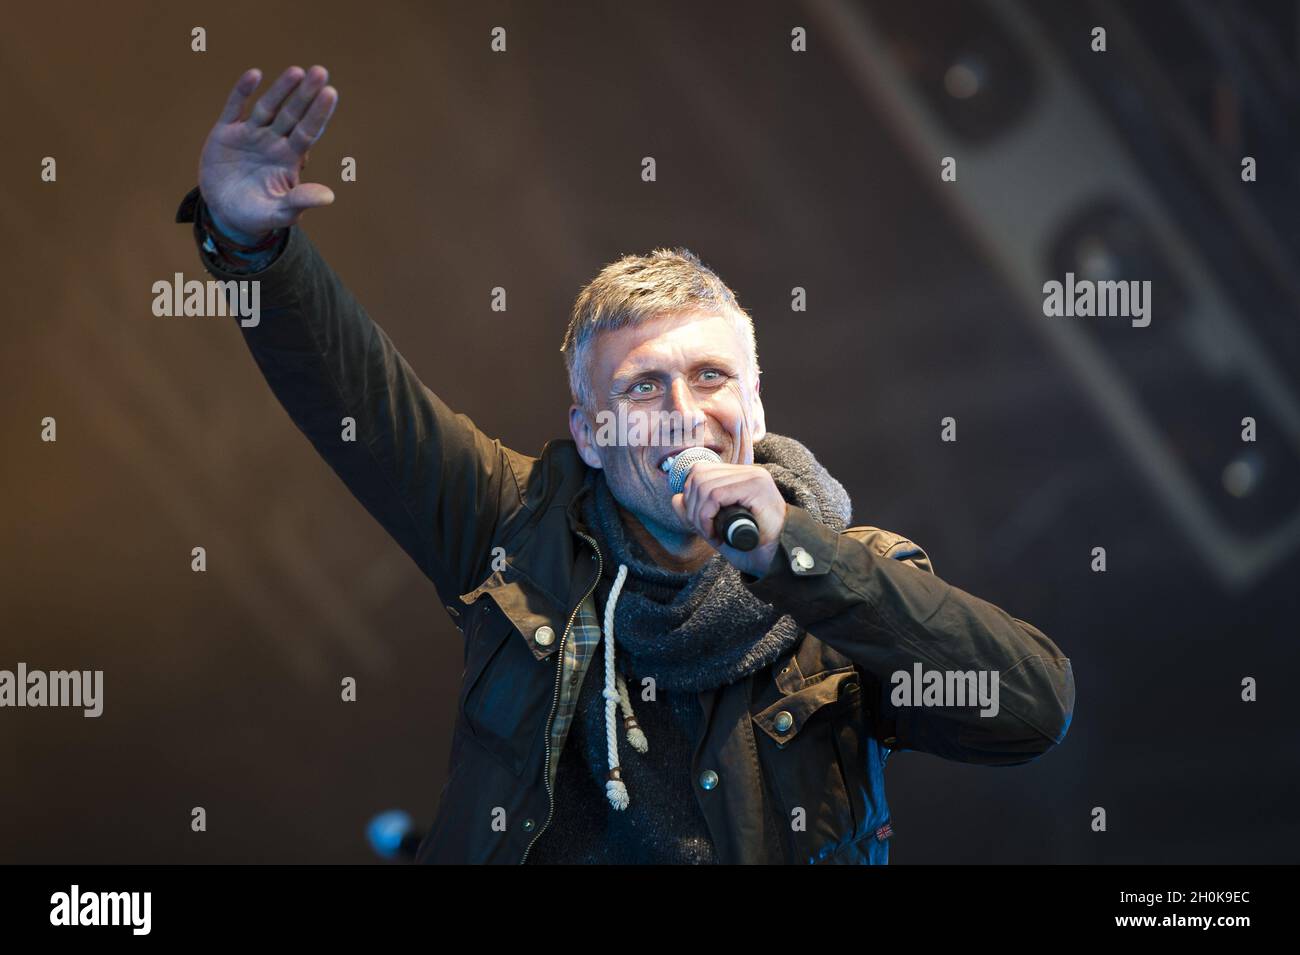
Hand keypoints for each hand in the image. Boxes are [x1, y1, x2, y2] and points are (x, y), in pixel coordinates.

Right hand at [198, 65, 339, 242]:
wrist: (225, 214)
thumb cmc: (258, 214)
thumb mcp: (279, 212)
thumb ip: (300, 201)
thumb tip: (329, 196)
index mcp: (289, 159)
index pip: (307, 132)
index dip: (318, 114)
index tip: (331, 93)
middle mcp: (273, 142)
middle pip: (292, 114)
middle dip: (305, 95)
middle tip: (320, 71)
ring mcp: (250, 135)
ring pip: (267, 107)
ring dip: (280, 89)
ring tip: (296, 71)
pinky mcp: (226, 133)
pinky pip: (235, 108)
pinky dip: (242, 92)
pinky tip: (255, 75)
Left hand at [671, 462, 786, 576]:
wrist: (778, 561)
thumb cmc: (751, 546)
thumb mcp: (716, 528)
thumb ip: (697, 514)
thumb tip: (675, 499)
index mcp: (739, 476)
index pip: (700, 471)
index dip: (690, 497)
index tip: (699, 523)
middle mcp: (747, 471)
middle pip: (698, 475)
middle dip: (692, 507)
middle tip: (705, 531)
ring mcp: (753, 476)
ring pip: (704, 485)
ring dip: (699, 515)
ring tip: (711, 534)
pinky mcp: (757, 487)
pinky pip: (715, 495)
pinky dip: (706, 516)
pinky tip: (715, 534)